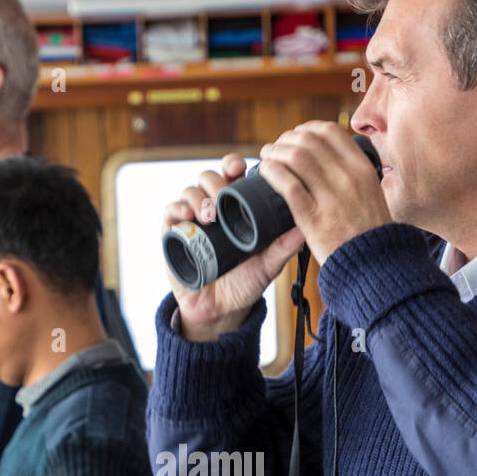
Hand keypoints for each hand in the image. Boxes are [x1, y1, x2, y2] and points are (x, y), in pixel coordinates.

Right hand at [162, 152, 304, 342]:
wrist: (220, 311)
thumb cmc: (246, 283)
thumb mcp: (268, 265)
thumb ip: (285, 247)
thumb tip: (306, 228)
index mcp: (236, 207)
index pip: (232, 174)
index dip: (233, 165)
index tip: (239, 168)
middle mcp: (213, 207)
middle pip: (209, 177)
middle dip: (216, 184)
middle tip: (222, 200)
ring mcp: (192, 220)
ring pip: (189, 191)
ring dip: (197, 198)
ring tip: (209, 216)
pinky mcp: (173, 234)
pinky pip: (170, 212)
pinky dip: (177, 209)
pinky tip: (187, 216)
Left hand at [255, 121, 390, 264]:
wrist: (373, 263)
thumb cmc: (368, 230)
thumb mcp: (371, 191)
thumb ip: (353, 173)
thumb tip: (332, 156)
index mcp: (361, 167)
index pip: (329, 131)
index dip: (306, 129)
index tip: (295, 137)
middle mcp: (347, 177)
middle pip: (308, 140)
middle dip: (285, 140)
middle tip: (275, 149)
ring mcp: (330, 197)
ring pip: (296, 157)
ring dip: (275, 153)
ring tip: (266, 158)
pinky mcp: (314, 218)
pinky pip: (288, 185)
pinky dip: (272, 173)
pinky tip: (265, 172)